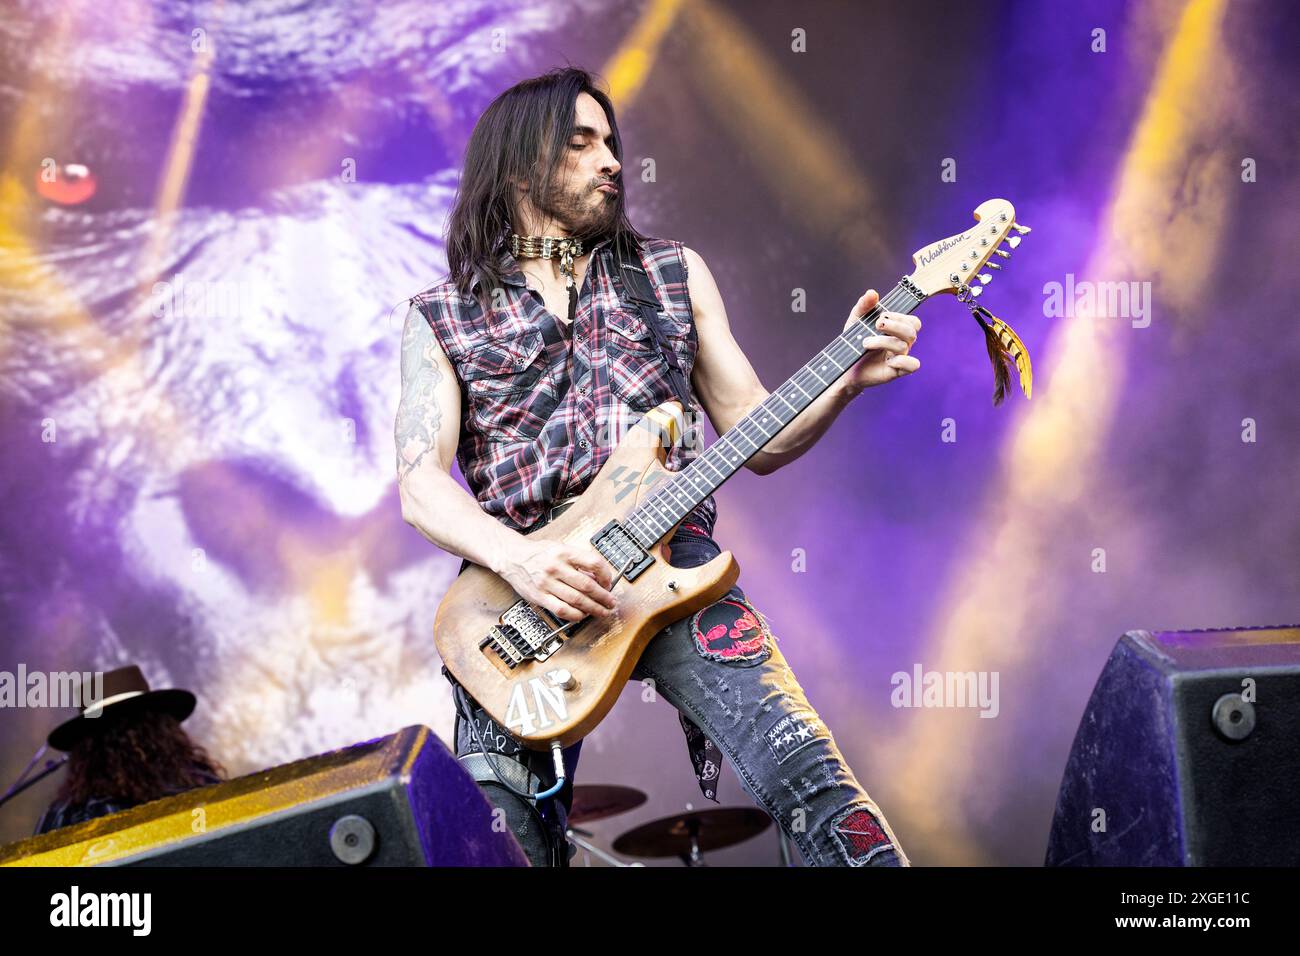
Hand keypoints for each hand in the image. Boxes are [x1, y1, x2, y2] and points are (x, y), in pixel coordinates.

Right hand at [495, 535, 617, 622]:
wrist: (512, 557)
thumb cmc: (538, 553)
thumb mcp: (560, 549)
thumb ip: (578, 562)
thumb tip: (598, 579)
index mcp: (564, 552)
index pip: (593, 563)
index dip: (606, 575)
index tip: (609, 583)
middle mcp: (556, 567)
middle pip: (587, 585)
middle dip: (603, 597)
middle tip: (611, 603)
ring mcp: (546, 583)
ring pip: (576, 600)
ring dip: (593, 608)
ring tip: (601, 612)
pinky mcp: (539, 596)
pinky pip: (561, 609)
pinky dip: (575, 615)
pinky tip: (582, 615)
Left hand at [839, 289, 920, 394]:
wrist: (843, 364)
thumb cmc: (853, 342)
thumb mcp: (855, 321)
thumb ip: (864, 305)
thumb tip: (872, 293)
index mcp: (897, 331)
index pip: (912, 321)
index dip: (900, 317)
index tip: (880, 316)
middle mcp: (901, 343)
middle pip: (911, 331)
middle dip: (894, 325)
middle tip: (876, 325)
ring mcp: (899, 357)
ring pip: (903, 346)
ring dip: (883, 341)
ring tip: (865, 343)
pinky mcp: (895, 371)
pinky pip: (912, 365)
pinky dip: (903, 361)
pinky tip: (888, 361)